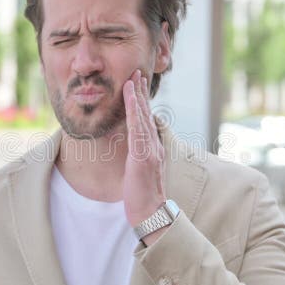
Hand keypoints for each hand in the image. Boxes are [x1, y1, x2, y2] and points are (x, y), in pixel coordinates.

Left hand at [123, 69, 166, 243]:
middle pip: (147, 113)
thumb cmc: (142, 197)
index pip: (146, 120)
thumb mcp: (139, 173)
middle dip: (141, 92)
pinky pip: (138, 129)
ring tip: (133, 78)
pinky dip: (135, 110)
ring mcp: (150, 150)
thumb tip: (131, 149)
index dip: (142, 102)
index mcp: (152, 149)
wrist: (150, 213)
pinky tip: (131, 98)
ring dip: (138, 96)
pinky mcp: (143, 156)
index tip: (136, 85)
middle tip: (136, 72)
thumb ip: (138, 158)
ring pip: (143, 117)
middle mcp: (154, 146)